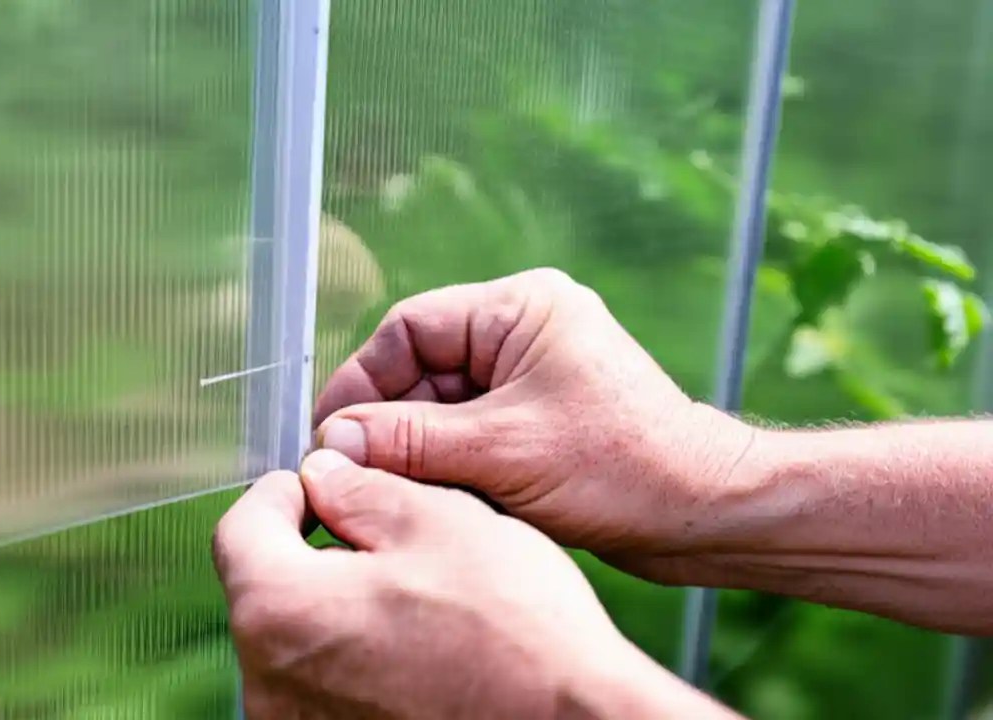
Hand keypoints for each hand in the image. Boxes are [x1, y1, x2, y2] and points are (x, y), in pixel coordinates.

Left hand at [213, 450, 732, 718]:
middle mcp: (270, 682)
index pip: (240, 529)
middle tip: (381, 538)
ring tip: (414, 598)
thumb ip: (360, 490)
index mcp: (280, 609)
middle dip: (313, 553)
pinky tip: (418, 652)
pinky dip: (357, 662)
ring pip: (299, 642)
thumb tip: (322, 476)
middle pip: (267, 589)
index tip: (315, 485)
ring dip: (338, 609)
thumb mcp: (439, 523)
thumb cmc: (516, 635)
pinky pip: (325, 688)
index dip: (280, 493)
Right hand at [313, 268, 756, 554]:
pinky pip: (466, 443)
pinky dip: (444, 473)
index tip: (329, 433)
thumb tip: (332, 442)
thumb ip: (408, 441)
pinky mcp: (535, 430)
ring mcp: (529, 386)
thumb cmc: (625, 465)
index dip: (362, 381)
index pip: (410, 330)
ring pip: (439, 415)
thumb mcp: (501, 450)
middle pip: (420, 375)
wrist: (703, 516)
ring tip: (393, 496)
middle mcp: (522, 338)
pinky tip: (433, 504)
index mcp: (519, 311)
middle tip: (351, 475)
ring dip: (415, 455)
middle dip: (388, 427)